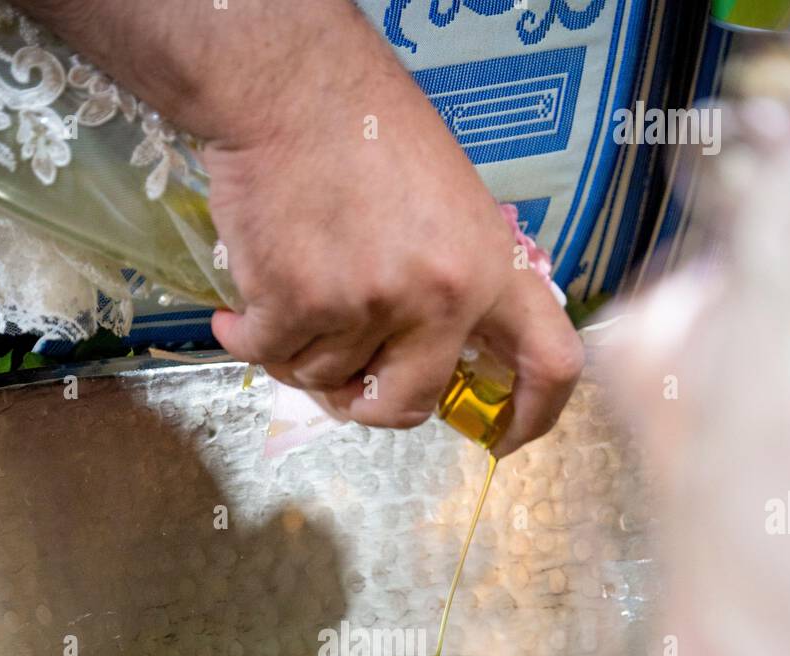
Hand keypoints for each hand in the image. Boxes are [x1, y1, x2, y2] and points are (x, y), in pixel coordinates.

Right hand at [204, 2, 581, 454]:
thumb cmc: (368, 136)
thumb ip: (456, 287)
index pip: (550, 363)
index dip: (533, 417)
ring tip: (288, 298)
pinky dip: (247, 339)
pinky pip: (271, 357)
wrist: (289, 84)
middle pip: (406, 405)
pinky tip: (239, 310)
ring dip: (300, 355)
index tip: (503, 437)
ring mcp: (368, 303)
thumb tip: (437, 364)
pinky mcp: (299, 302)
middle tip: (342, 369)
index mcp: (491, 270)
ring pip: (327, 382)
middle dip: (367, 399)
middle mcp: (440, 297)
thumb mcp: (452, 207)